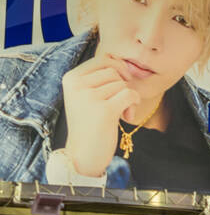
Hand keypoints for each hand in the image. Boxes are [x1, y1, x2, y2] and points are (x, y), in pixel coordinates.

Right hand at [61, 53, 140, 177]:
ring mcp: (89, 98)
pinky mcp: (104, 110)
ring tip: (118, 114)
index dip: (117, 69)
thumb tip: (126, 61)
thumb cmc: (90, 122)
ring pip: (122, 84)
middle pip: (114, 71)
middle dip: (122, 86)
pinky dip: (133, 104)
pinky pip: (130, 94)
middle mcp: (77, 86)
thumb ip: (100, 75)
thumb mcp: (87, 94)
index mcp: (71, 78)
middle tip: (118, 103)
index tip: (118, 85)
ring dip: (127, 99)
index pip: (103, 59)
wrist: (83, 155)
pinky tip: (126, 116)